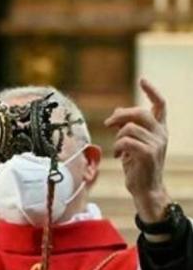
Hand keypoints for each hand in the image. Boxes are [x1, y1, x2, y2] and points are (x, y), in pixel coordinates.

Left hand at [104, 79, 169, 223]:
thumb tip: (116, 112)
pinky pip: (126, 141)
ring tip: (118, 149)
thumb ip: (127, 127)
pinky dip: (118, 147)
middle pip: (139, 112)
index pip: (160, 104)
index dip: (152, 91)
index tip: (142, 79)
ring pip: (129, 128)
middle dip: (120, 115)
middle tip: (108, 124)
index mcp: (159, 129)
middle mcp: (161, 134)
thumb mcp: (132, 144)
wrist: (145, 189)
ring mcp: (157, 143)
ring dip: (117, 137)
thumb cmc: (137, 166)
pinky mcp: (148, 154)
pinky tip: (120, 156)